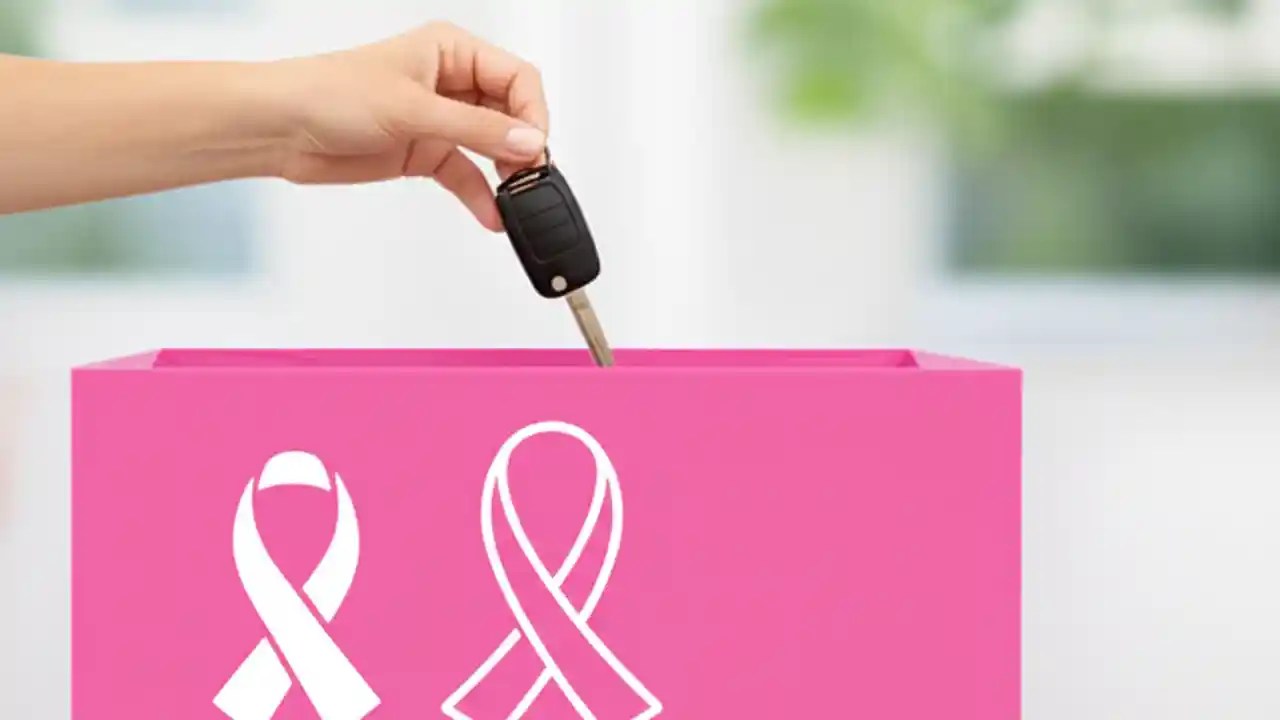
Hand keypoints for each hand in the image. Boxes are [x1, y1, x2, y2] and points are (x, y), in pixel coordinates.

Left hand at [273, 22, 549, 230]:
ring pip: (492, 147)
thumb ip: (477, 128)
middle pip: (511, 113)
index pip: (517, 78)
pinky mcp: (424, 152)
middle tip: (529, 176)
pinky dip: (480, 194)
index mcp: (451, 51)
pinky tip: (492, 213)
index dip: (533, 113)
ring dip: (506, 173)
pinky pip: (466, 175)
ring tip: (516, 198)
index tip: (535, 148)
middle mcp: (450, 82)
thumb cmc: (329, 93)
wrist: (281, 128)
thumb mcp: (412, 108)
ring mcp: (439, 119)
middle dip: (523, 146)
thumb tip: (529, 141)